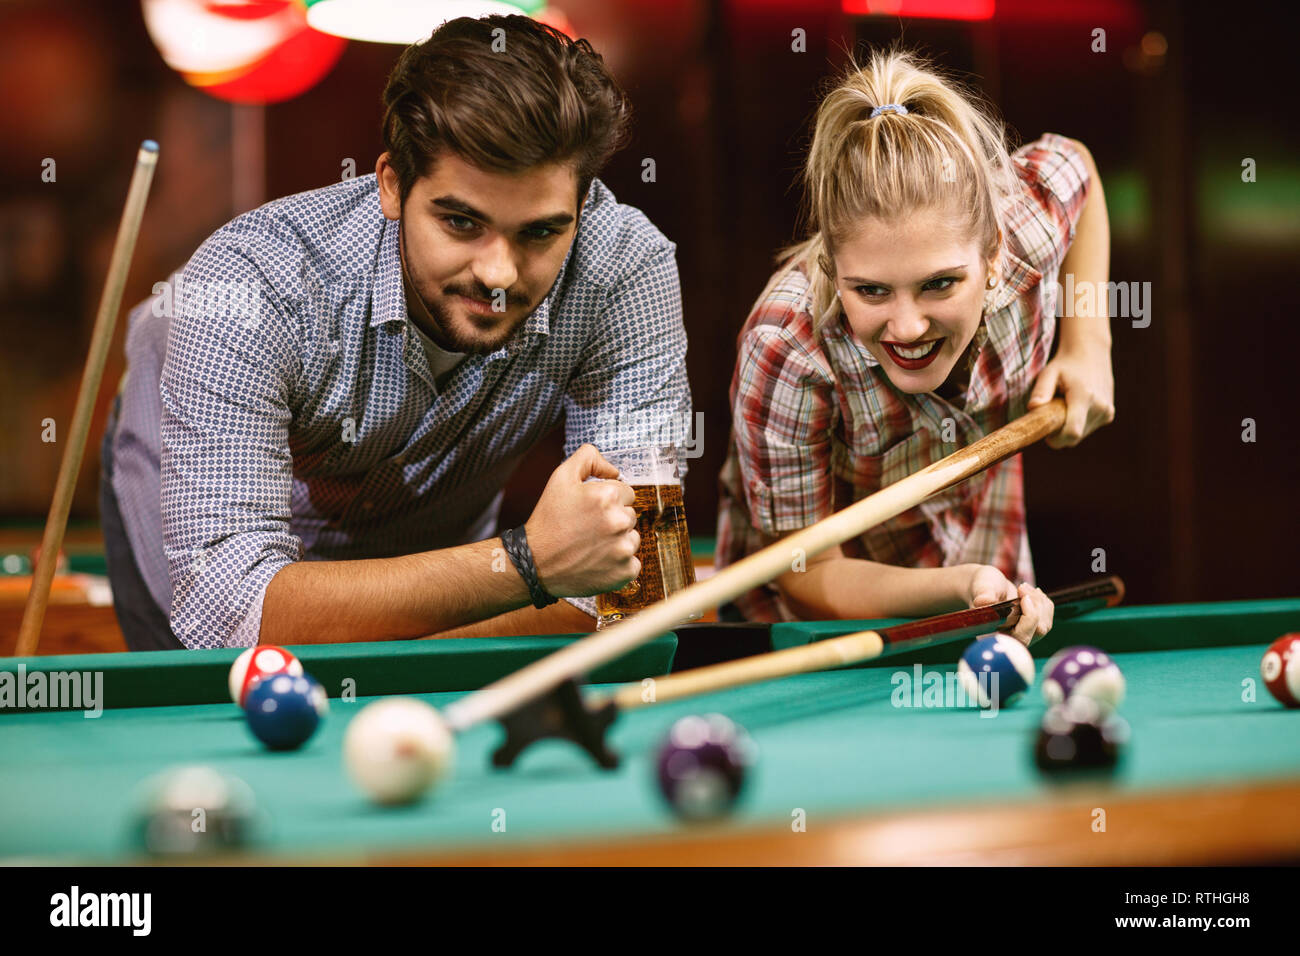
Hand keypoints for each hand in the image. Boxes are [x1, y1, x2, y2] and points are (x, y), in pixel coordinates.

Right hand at [524, 444, 639, 596]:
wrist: (535, 562)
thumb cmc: (548, 520)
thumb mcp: (561, 477)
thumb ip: (588, 458)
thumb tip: (614, 470)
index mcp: (608, 496)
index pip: (626, 492)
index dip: (608, 500)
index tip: (591, 511)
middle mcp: (620, 522)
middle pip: (630, 515)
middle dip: (613, 519)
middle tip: (588, 528)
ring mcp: (624, 549)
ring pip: (632, 538)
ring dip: (618, 541)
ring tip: (591, 545)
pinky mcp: (625, 572)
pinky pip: (633, 563)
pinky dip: (619, 564)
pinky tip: (597, 561)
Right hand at [966, 565, 1053, 645]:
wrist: (985, 586)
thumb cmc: (981, 587)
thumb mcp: (981, 587)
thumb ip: (982, 594)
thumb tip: (983, 601)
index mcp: (992, 635)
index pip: (1019, 637)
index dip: (1028, 619)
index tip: (1024, 597)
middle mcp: (1009, 640)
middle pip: (1036, 633)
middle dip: (1036, 607)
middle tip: (1022, 587)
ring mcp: (1021, 636)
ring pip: (1043, 627)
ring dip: (1040, 603)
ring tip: (1024, 587)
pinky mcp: (1030, 630)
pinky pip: (1046, 621)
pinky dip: (1044, 604)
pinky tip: (1032, 593)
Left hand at [1027, 339, 1114, 447]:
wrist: (1091, 353)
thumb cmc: (1065, 364)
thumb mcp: (1048, 373)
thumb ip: (1040, 391)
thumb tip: (1033, 408)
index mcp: (1085, 397)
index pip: (1072, 433)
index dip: (1056, 439)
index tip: (1045, 432)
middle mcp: (1100, 406)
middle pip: (1074, 437)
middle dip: (1059, 433)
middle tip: (1051, 414)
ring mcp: (1107, 411)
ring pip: (1080, 435)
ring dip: (1068, 427)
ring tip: (1065, 406)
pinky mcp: (1109, 414)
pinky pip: (1087, 429)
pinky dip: (1078, 423)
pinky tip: (1075, 406)